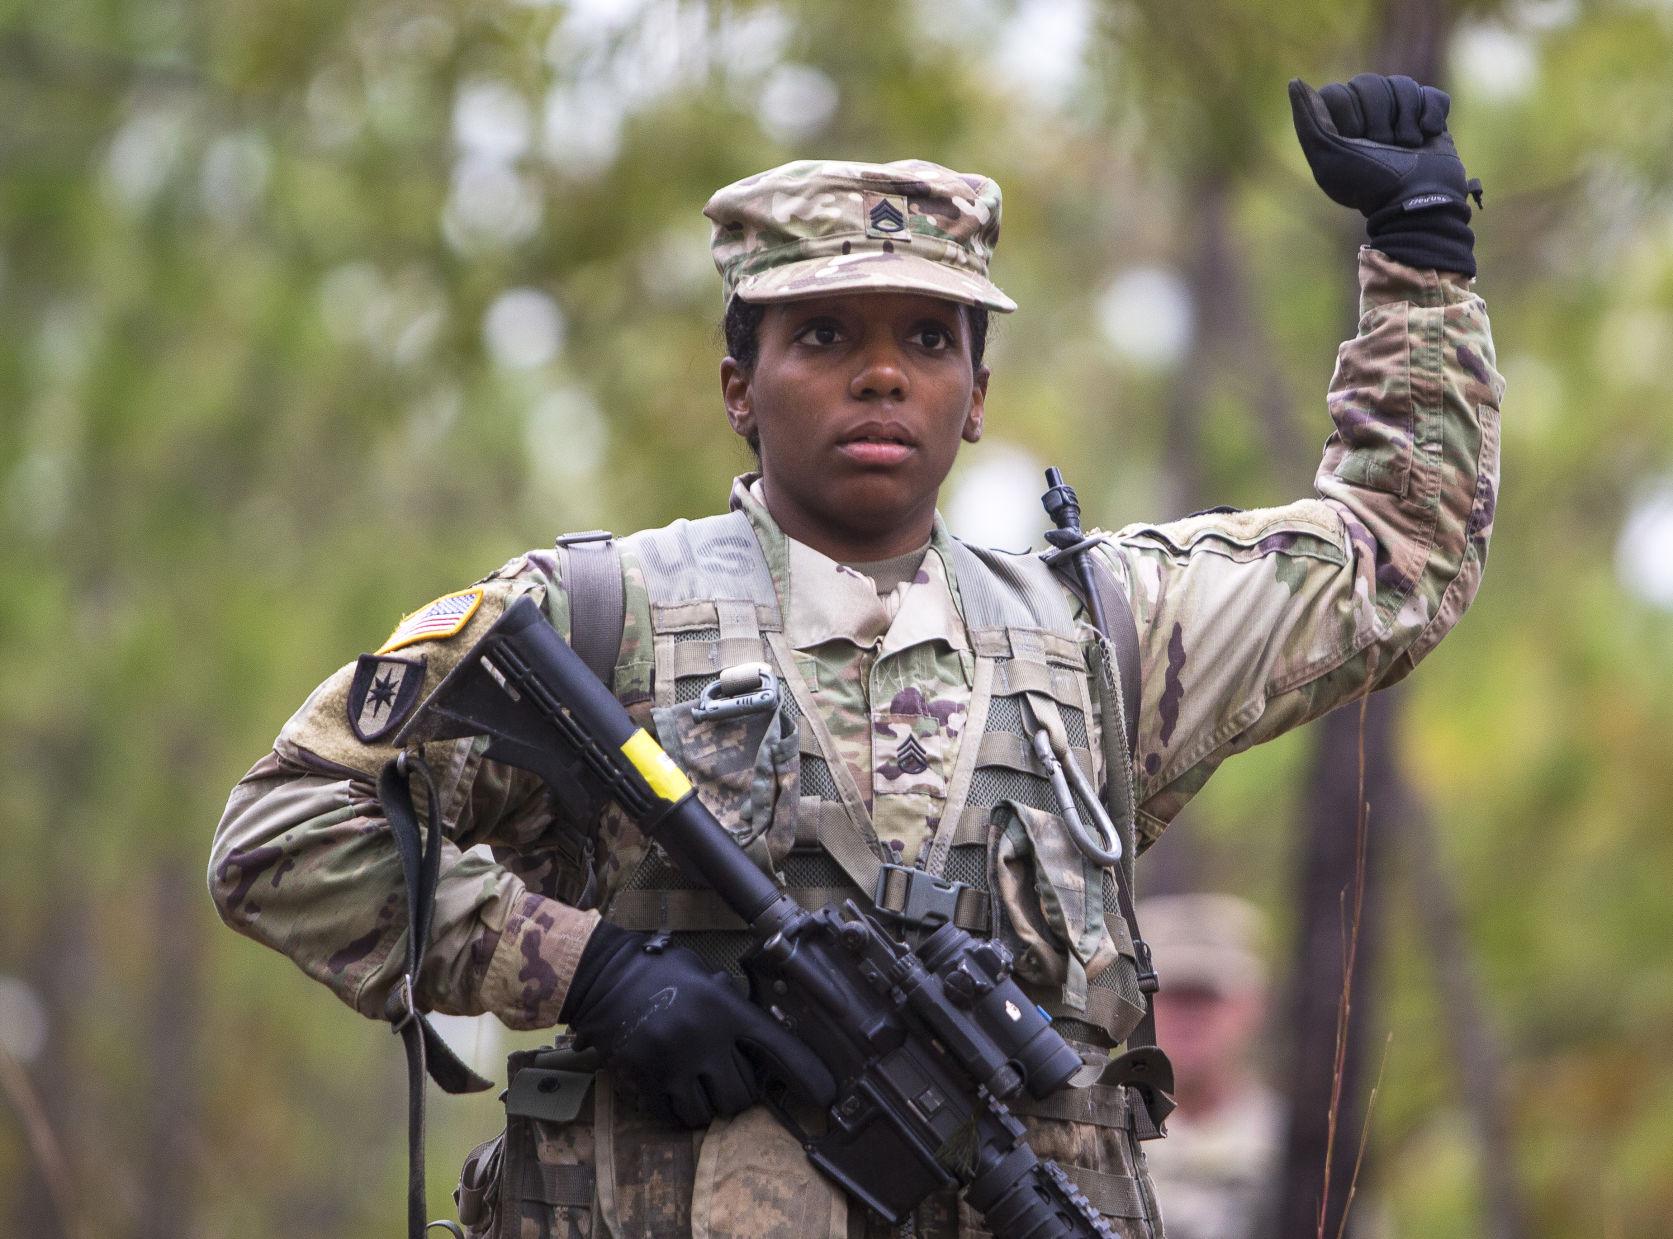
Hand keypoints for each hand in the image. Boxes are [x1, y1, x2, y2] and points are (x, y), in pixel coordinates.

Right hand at [559, 921, 835, 1126]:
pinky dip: (680, 1111)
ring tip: (698, 1081)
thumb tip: (763, 1040)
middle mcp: (706, 1039)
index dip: (807, 1076)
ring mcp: (675, 1063)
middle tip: (727, 1074)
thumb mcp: (709, 978)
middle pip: (743, 1095)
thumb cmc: (662, 971)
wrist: (605, 977)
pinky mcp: (647, 1079)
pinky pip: (675, 1116)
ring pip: (709, 1112)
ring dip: (709, 1104)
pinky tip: (675, 1088)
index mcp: (727, 1009)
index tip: (826, 1097)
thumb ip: (736, 1008)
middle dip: (740, 1091)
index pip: (779, 1049)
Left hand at [1289, 74, 1480, 276]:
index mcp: (1338, 126)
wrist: (1417, 202)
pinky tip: (1427, 136)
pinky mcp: (1429, 116)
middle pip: (1370, 83)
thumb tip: (1294, 82)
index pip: (1338, 92)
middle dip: (1379, 117)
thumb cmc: (1368, 185)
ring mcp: (1399, 114)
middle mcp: (1366, 116)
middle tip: (1384, 146)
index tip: (1356, 140)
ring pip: (1403, 84)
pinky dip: (1432, 115)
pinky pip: (1431, 94)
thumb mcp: (1328, 159)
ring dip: (1406, 120)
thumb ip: (1308, 121)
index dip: (1349, 114)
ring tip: (1407, 146)